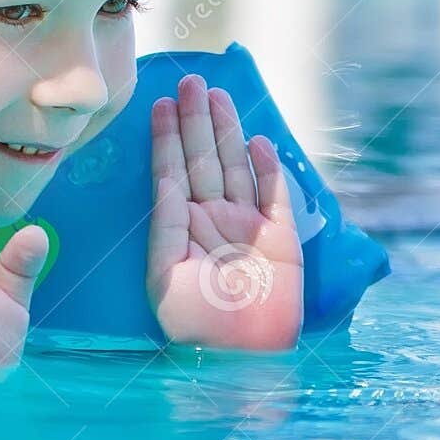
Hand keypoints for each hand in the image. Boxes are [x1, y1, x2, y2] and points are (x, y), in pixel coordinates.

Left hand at [146, 74, 303, 350]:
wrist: (238, 359)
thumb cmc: (192, 324)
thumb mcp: (163, 274)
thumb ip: (166, 225)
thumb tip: (164, 179)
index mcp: (180, 228)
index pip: (171, 172)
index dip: (166, 138)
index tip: (158, 103)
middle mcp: (212, 220)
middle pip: (204, 159)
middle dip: (196, 120)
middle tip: (189, 81)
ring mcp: (247, 226)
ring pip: (235, 167)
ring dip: (227, 131)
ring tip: (215, 96)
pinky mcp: (281, 238)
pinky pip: (275, 195)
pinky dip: (268, 168)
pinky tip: (256, 140)